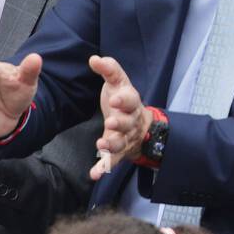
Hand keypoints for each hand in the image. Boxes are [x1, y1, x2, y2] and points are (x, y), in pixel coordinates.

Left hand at [89, 55, 150, 179]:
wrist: (139, 124)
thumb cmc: (123, 99)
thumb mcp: (118, 82)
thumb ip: (108, 70)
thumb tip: (94, 59)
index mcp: (131, 102)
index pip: (131, 99)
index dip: (124, 99)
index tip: (114, 99)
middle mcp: (130, 121)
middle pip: (127, 123)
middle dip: (120, 123)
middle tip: (111, 122)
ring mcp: (125, 138)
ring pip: (121, 142)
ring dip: (112, 144)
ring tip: (101, 144)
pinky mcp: (118, 152)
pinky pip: (112, 161)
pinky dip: (103, 168)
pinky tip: (94, 174)